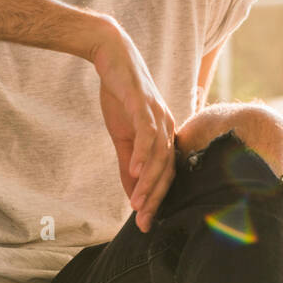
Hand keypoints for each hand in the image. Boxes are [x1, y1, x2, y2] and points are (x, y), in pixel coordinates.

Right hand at [89, 19, 176, 230]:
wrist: (113, 58)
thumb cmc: (120, 96)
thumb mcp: (122, 136)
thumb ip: (128, 164)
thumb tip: (131, 192)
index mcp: (166, 136)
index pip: (166, 175)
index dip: (157, 200)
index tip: (146, 224)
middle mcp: (168, 127)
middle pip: (167, 170)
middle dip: (155, 199)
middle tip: (144, 222)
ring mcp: (159, 115)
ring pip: (158, 156)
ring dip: (148, 182)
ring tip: (137, 204)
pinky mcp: (145, 105)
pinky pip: (148, 133)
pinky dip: (142, 154)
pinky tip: (136, 171)